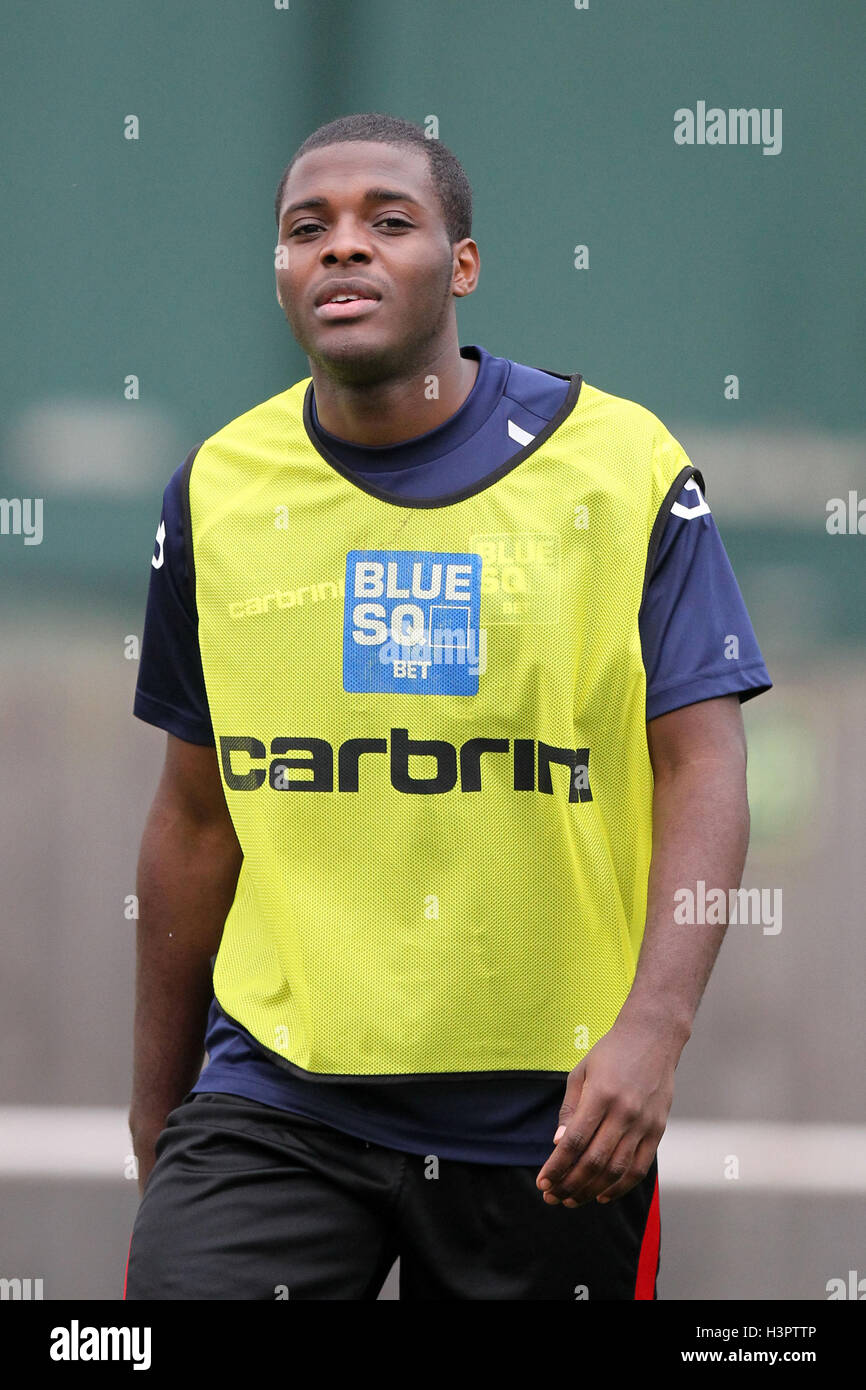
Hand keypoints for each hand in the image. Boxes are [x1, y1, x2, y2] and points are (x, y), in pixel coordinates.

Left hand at [535, 1016, 678, 1207]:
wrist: (653, 1037)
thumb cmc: (611, 1053)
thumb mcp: (581, 1073)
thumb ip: (570, 1109)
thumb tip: (559, 1144)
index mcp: (601, 1095)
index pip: (575, 1141)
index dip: (557, 1166)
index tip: (542, 1182)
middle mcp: (624, 1112)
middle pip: (594, 1161)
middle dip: (569, 1184)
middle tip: (552, 1197)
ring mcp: (644, 1123)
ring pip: (616, 1169)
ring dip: (592, 1190)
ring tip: (572, 1200)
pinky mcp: (658, 1130)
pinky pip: (640, 1167)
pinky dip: (621, 1186)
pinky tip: (603, 1195)